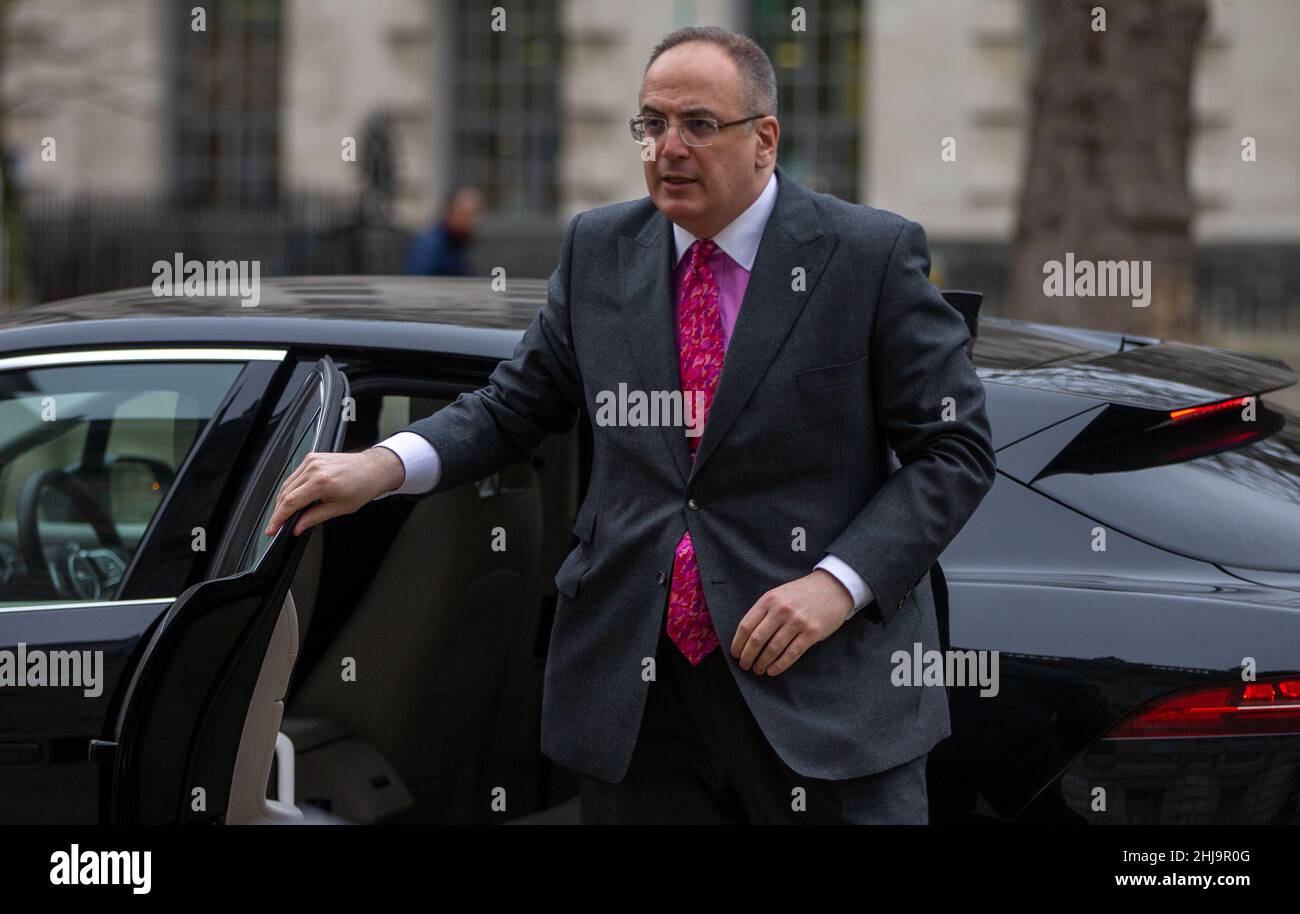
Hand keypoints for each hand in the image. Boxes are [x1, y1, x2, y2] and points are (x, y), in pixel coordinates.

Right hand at [263, 447, 406, 537]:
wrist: (372, 469)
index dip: (278, 518)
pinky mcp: (311, 457)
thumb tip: (297, 527)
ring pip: (287, 484)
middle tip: (276, 526)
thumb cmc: (362, 487)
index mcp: (321, 482)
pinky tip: (291, 499)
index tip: (272, 529)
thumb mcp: (340, 508)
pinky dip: (290, 488)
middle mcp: (314, 468)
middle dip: (278, 512)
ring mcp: (311, 461)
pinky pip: (294, 476)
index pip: (290, 503)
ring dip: (282, 501)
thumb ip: (315, 517)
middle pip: (285, 493)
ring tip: (283, 516)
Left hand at [730, 569, 853, 675]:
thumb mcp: (779, 594)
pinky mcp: (812, 632)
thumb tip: (746, 637)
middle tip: (745, 665)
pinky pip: (791, 654)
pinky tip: (772, 671)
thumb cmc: (802, 593)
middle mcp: (781, 610)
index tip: (735, 654)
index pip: (746, 626)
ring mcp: (797, 621)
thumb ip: (763, 610)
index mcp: (768, 599)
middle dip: (747, 656)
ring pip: (773, 649)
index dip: (738, 643)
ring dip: (762, 663)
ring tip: (758, 670)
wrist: (833, 587)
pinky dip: (779, 665)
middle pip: (756, 639)